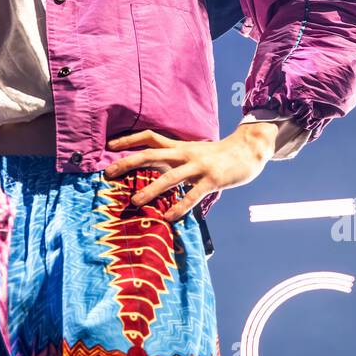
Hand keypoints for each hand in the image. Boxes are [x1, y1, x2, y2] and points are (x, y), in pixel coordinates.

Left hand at [102, 123, 277, 222]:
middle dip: (128, 163)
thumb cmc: (216, 155)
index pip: (148, 138)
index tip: (108, 147)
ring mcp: (198, 166)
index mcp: (178, 146)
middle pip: (151, 155)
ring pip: (170, 177)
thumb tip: (150, 166)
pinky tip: (169, 217)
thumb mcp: (191, 152)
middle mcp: (184, 154)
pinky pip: (193, 194)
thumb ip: (173, 158)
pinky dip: (180, 206)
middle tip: (108, 173)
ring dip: (151, 189)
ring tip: (134, 202)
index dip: (128, 140)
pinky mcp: (211, 180)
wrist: (247, 150)